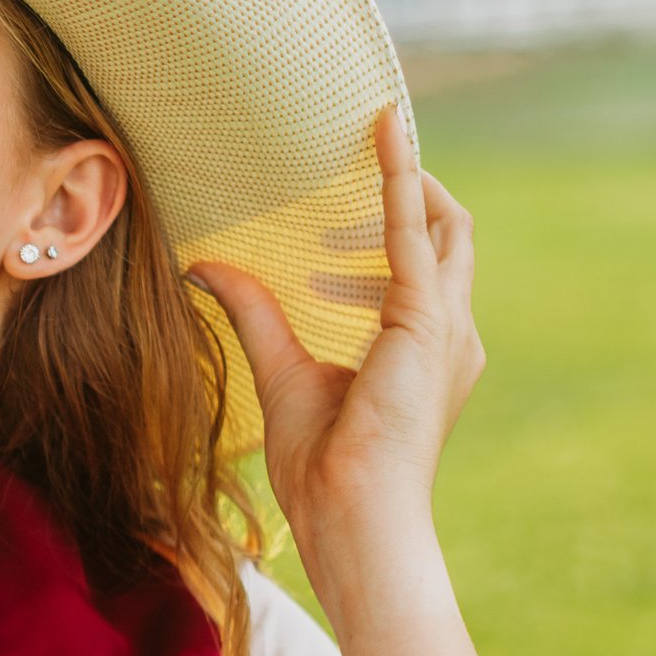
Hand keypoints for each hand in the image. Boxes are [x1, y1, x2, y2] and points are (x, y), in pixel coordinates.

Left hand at [188, 103, 483, 551]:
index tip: (364, 164)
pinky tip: (384, 139)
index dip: (402, 207)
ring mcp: (447, 328)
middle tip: (367, 138)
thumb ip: (256, 312)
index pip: (423, 259)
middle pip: (447, 233)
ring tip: (357, 153)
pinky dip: (400, 182)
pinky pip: (414, 236)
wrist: (352, 517)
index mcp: (423, 345)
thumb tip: (207, 266)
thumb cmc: (324, 467)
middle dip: (411, 183)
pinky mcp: (428, 324)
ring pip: (443, 224)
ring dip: (402, 180)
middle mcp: (448, 332)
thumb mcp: (281, 370)